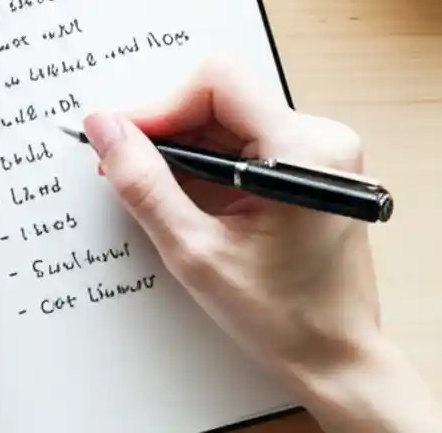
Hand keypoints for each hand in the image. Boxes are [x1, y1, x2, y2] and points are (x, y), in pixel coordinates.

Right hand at [81, 56, 441, 432]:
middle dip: (169, 132)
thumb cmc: (282, 317)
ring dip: (188, 150)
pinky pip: (248, 139)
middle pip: (222, 99)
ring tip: (162, 196)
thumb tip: (105, 128)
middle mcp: (323, 138)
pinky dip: (212, 162)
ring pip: (231, 118)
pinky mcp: (315, 165)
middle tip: (128, 171)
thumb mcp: (195, 251)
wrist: (336, 358)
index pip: (218, 83)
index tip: (124, 140)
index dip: (162, 107)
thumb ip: (144, 184)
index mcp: (304, 151)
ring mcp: (323, 151)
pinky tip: (194, 201)